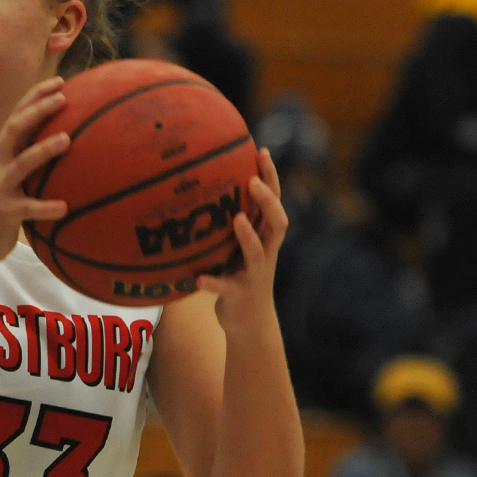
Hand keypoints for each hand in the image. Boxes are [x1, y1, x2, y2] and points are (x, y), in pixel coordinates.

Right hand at [0, 78, 70, 265]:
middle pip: (15, 129)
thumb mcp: (11, 177)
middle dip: (38, 111)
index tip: (59, 82)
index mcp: (1, 152)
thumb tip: (66, 139)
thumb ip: (30, 157)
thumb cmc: (1, 206)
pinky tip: (65, 207)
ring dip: (43, 150)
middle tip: (63, 99)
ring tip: (67, 140)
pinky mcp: (4, 213)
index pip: (17, 115)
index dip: (35, 96)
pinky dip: (46, 207)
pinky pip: (28, 209)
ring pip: (21, 163)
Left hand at [196, 148, 289, 334]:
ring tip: (237, 218)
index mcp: (266, 238)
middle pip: (277, 223)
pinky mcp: (240, 296)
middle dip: (268, 201)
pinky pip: (226, 288)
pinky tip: (198, 279)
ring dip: (248, 236)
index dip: (271, 177)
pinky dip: (213, 283)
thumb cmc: (238, 277)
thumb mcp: (237, 248)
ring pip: (258, 253)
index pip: (274, 202)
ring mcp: (255, 275)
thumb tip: (199, 189)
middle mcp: (266, 253)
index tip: (260, 151)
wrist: (249, 325)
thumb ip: (228, 224)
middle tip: (252, 181)